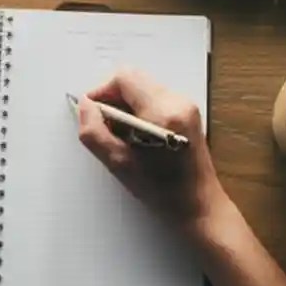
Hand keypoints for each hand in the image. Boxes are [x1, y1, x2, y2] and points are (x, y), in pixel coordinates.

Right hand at [76, 69, 228, 234]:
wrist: (199, 206)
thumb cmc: (163, 192)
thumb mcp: (119, 164)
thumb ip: (94, 132)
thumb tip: (85, 106)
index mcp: (163, 112)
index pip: (124, 78)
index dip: (101, 92)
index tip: (93, 113)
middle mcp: (178, 102)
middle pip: (134, 80)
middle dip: (113, 99)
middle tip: (106, 127)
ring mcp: (186, 106)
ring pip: (143, 89)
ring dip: (126, 106)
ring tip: (122, 136)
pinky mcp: (188, 113)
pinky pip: (154, 99)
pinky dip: (139, 111)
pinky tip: (137, 137)